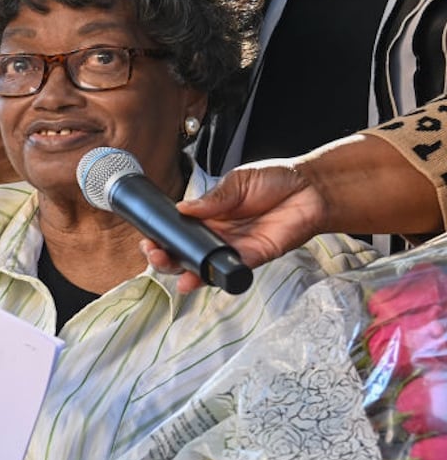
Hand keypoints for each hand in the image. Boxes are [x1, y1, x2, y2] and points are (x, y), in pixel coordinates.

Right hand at [143, 160, 322, 293]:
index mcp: (208, 214)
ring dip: (182, 271)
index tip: (148, 236)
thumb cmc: (276, 180)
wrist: (310, 188)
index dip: (162, 235)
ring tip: (169, 267)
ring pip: (201, 266)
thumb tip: (183, 207)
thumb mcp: (238, 181)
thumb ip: (214, 198)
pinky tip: (195, 279)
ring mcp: (232, 248)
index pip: (179, 229)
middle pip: (184, 252)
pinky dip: (211, 277)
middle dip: (164, 256)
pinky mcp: (251, 259)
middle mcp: (217, 234)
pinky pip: (228, 272)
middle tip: (154, 252)